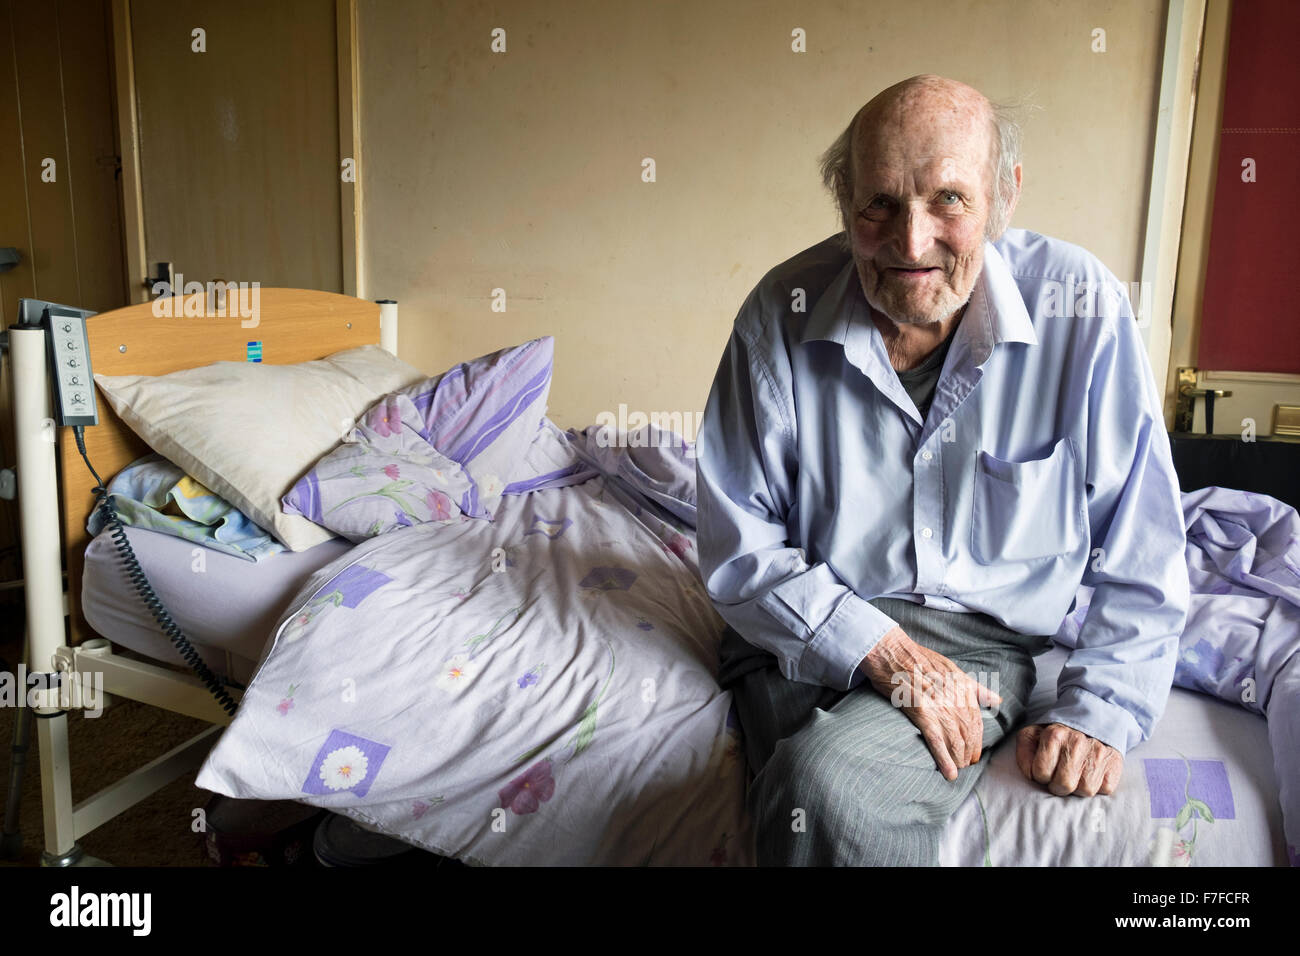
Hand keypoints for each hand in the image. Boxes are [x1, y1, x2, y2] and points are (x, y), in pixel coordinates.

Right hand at [860, 626, 1002, 781]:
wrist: (893, 652)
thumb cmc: (919, 659)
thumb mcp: (952, 669)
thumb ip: (975, 688)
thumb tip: (996, 700)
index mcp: (964, 689)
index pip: (976, 723)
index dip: (977, 741)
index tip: (974, 752)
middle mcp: (956, 700)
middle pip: (968, 735)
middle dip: (968, 752)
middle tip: (965, 763)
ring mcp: (939, 707)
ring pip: (955, 741)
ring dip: (958, 759)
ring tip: (957, 769)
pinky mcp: (922, 713)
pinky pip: (937, 741)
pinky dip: (944, 759)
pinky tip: (950, 774)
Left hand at [1015, 723, 1122, 795]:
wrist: (1092, 718)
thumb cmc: (1058, 733)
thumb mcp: (1033, 735)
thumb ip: (1024, 753)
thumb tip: (1030, 775)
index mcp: (1054, 735)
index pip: (1041, 772)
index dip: (1040, 775)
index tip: (1045, 770)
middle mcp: (1077, 743)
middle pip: (1063, 784)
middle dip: (1058, 785)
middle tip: (1059, 776)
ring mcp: (1098, 753)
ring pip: (1085, 790)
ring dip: (1078, 787)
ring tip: (1076, 774)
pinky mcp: (1115, 763)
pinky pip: (1105, 789)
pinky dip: (1098, 786)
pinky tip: (1092, 773)